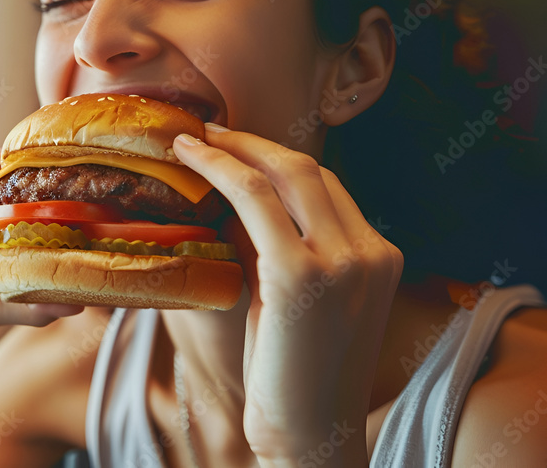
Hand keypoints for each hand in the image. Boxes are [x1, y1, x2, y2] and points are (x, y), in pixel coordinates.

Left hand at [173, 127, 402, 464]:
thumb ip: (284, 250)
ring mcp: (343, 260)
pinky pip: (254, 197)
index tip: (235, 146)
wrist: (309, 437)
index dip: (275, 157)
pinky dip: (219, 168)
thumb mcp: (301, 300)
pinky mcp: (301, 274)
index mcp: (380, 254)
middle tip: (207, 130)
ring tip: (190, 138)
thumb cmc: (293, 373)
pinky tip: (188, 159)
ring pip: (284, 172)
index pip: (326, 185)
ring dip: (231, 147)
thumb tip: (232, 200)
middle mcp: (370, 250)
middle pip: (308, 168)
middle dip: (252, 141)